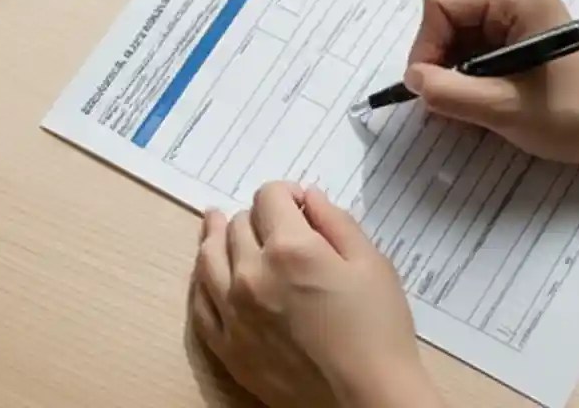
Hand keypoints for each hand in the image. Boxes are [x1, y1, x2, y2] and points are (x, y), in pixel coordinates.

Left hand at [189, 182, 444, 407]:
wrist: (365, 399)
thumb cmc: (378, 330)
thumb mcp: (372, 263)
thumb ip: (337, 222)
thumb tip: (309, 197)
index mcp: (290, 249)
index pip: (270, 197)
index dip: (286, 192)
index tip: (300, 204)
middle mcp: (252, 275)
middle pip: (239, 225)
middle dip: (258, 217)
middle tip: (275, 226)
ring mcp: (233, 312)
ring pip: (208, 258)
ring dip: (215, 236)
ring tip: (215, 224)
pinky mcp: (227, 346)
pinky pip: (200, 303)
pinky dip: (201, 280)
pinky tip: (205, 272)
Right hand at [404, 0, 578, 165]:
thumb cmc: (571, 117)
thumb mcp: (503, 109)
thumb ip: (450, 93)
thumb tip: (412, 80)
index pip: (442, 4)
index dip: (426, 47)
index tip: (430, 90)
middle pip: (448, 14)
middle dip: (440, 59)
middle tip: (448, 102)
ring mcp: (520, 7)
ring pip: (457, 30)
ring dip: (453, 68)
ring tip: (470, 103)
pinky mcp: (521, 27)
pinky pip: (475, 41)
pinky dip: (468, 70)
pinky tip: (482, 96)